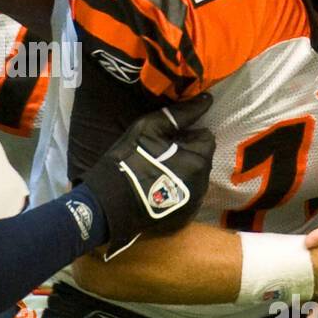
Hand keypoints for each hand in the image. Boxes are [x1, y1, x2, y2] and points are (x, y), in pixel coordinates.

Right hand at [81, 94, 215, 256]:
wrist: (110, 202)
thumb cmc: (130, 159)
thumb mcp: (150, 128)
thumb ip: (181, 114)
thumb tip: (207, 99)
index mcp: (198, 161)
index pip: (206, 138)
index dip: (187, 134)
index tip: (168, 138)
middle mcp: (203, 184)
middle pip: (202, 159)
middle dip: (187, 153)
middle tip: (161, 153)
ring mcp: (194, 204)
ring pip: (196, 179)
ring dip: (184, 172)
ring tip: (159, 172)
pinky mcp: (183, 219)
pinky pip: (187, 197)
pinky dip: (178, 190)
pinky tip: (158, 189)